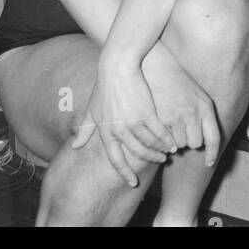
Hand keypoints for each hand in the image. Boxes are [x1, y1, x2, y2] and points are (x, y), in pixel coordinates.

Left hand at [71, 62, 175, 185]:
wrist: (118, 66)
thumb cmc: (104, 86)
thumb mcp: (92, 109)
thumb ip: (85, 129)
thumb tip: (75, 145)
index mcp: (106, 132)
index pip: (115, 160)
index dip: (124, 173)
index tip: (133, 182)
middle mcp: (119, 130)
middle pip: (137, 153)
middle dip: (150, 159)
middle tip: (160, 160)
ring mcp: (134, 122)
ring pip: (151, 144)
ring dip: (161, 150)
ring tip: (170, 150)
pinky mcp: (147, 112)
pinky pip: (159, 132)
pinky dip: (167, 139)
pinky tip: (173, 141)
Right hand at [144, 50, 221, 168]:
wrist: (157, 68)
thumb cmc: (178, 84)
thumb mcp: (198, 96)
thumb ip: (203, 117)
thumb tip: (206, 143)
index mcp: (206, 107)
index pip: (214, 138)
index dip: (212, 153)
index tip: (209, 163)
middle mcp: (194, 112)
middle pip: (195, 144)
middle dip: (189, 142)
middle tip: (181, 131)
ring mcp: (177, 116)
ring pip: (178, 145)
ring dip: (174, 141)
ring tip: (170, 126)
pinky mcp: (161, 119)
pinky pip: (164, 141)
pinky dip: (162, 139)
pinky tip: (161, 128)